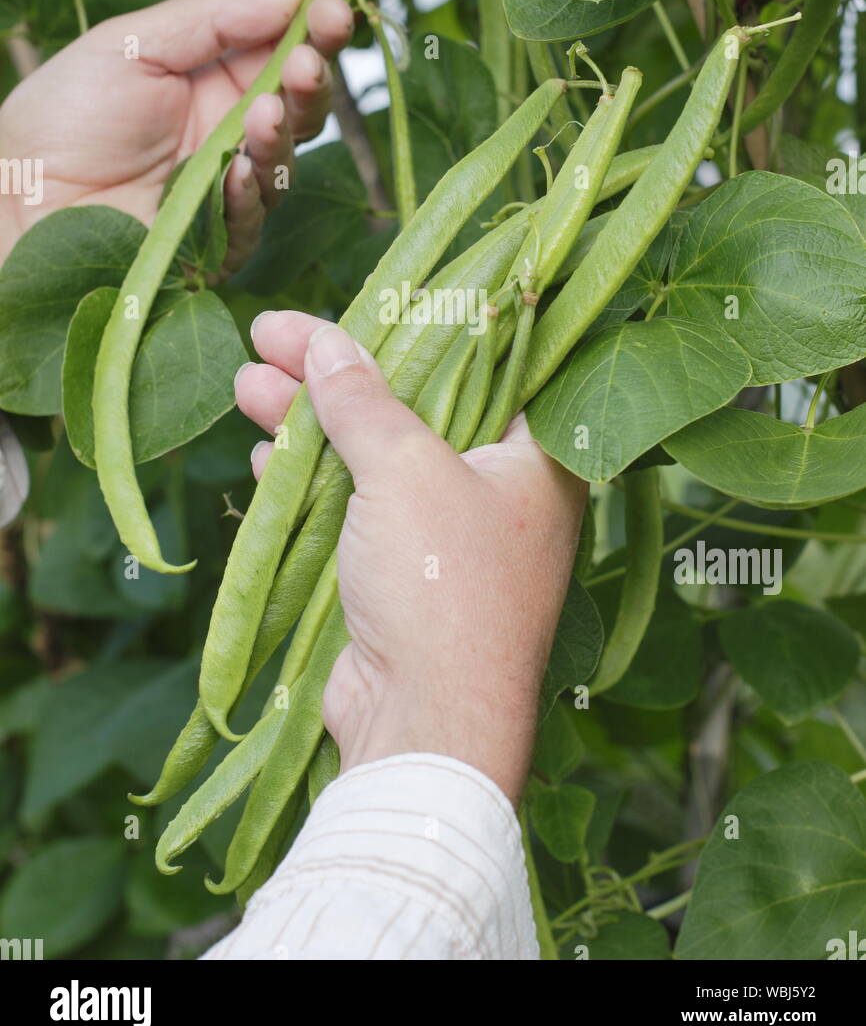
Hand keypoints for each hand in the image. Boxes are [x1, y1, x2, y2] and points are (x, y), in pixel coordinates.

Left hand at [0, 0, 352, 271]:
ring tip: (267, 113)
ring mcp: (226, 189)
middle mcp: (231, 132)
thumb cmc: (64, 114)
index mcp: (217, 78)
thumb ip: (216, 16)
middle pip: (302, 108)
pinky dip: (250, 195)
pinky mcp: (214, 242)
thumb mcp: (134, 42)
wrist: (16, 191)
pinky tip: (238, 171)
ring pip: (283, 163)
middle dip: (313, 83)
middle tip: (306, 64)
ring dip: (282, 136)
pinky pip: (251, 221)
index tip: (335, 11)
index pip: (287, 51)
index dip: (318, 33)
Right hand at [236, 314, 586, 805]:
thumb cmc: (443, 584)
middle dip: (335, 374)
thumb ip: (365, 402)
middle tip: (270, 334)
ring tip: (247, 384)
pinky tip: (268, 455)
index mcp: (532, 458)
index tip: (357, 301)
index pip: (479, 366)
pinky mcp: (402, 576)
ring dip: (310, 424)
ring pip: (374, 458)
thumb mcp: (404, 470)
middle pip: (412, 407)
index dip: (414, 326)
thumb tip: (328, 343)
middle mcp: (497, 492)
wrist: (425, 725)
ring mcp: (447, 538)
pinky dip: (312, 482)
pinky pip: (355, 510)